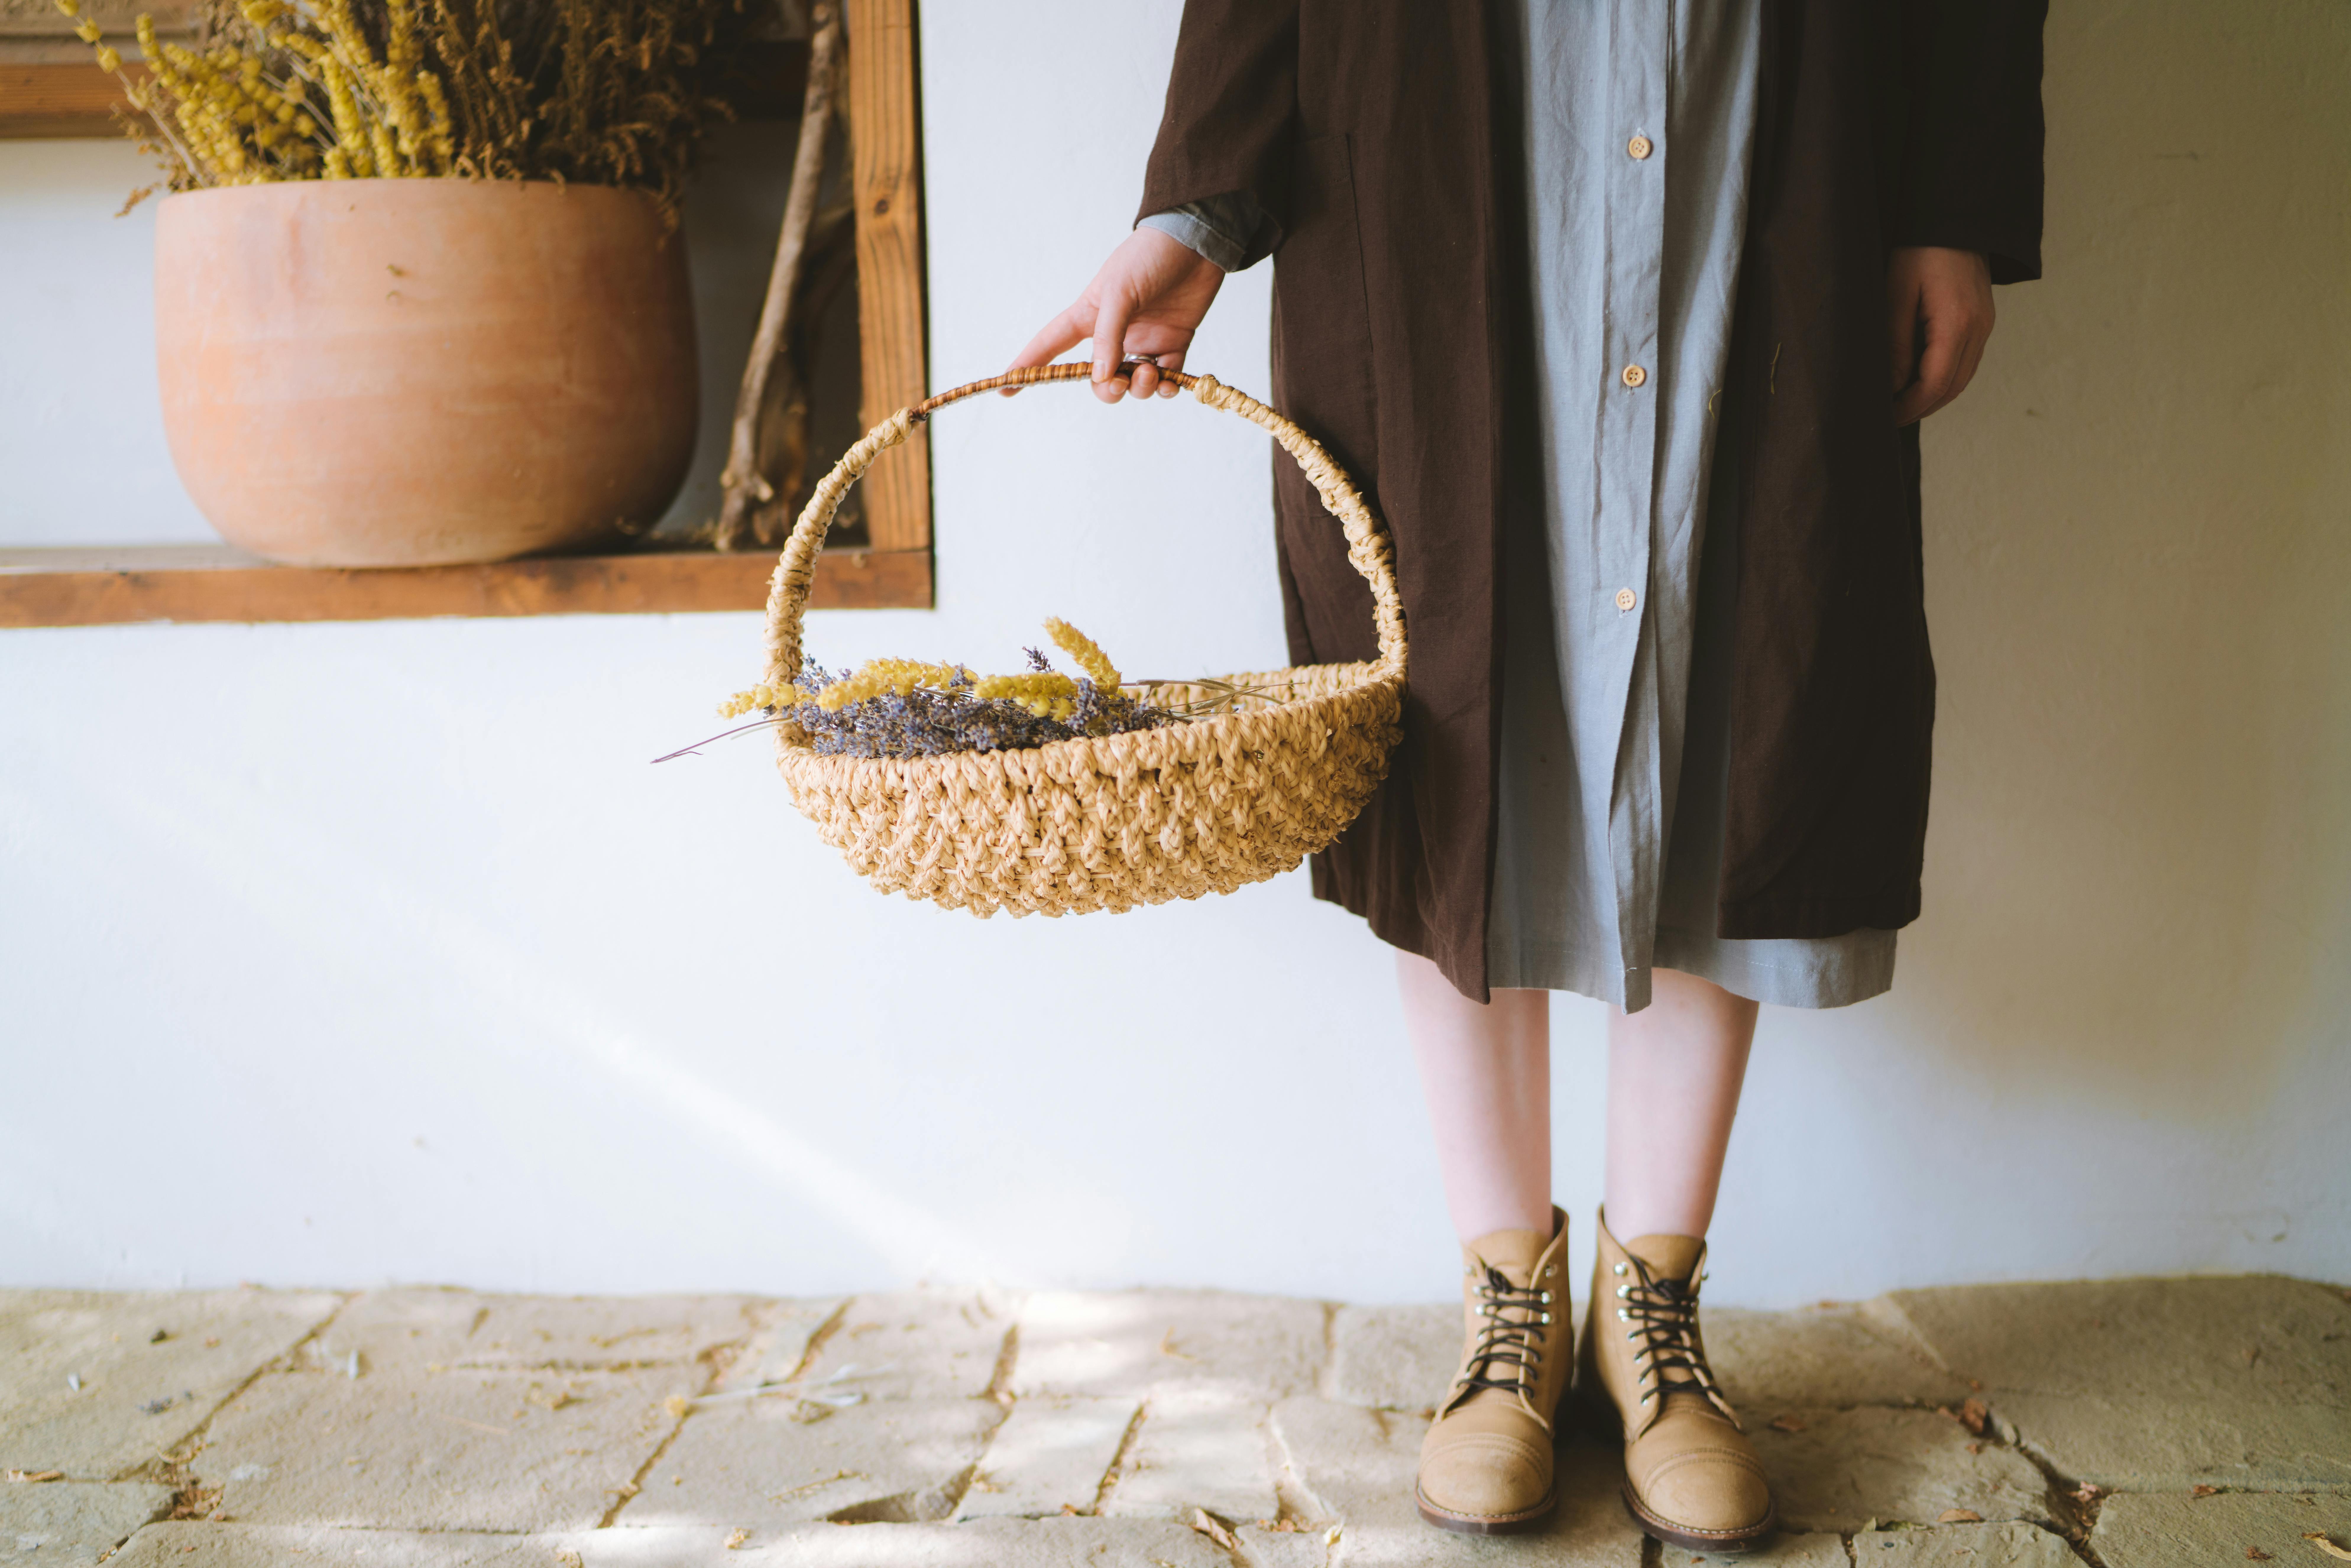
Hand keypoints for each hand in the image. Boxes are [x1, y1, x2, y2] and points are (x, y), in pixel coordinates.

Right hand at [1008, 226, 1224, 403]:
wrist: (1195, 241)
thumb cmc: (1148, 257)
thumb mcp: (1119, 292)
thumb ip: (1108, 335)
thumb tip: (1101, 377)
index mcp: (1090, 315)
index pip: (1051, 345)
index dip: (1029, 367)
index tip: (1005, 388)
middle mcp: (1114, 332)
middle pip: (1099, 378)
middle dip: (1107, 390)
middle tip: (1120, 384)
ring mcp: (1144, 340)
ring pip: (1133, 383)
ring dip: (1139, 387)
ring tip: (1150, 372)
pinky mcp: (1174, 343)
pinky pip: (1165, 378)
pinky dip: (1165, 386)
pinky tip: (1168, 382)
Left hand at [1887, 247, 1994, 424]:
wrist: (1954, 219)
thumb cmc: (1919, 251)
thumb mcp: (1896, 296)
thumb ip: (1896, 344)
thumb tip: (1893, 387)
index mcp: (1958, 324)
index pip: (1936, 384)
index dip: (1910, 407)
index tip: (1886, 417)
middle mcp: (1979, 329)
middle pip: (1953, 387)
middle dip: (1922, 408)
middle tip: (1891, 418)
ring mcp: (1985, 324)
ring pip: (1962, 378)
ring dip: (1934, 396)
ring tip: (1902, 404)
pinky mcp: (1983, 319)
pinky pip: (1966, 361)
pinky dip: (1944, 378)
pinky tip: (1920, 379)